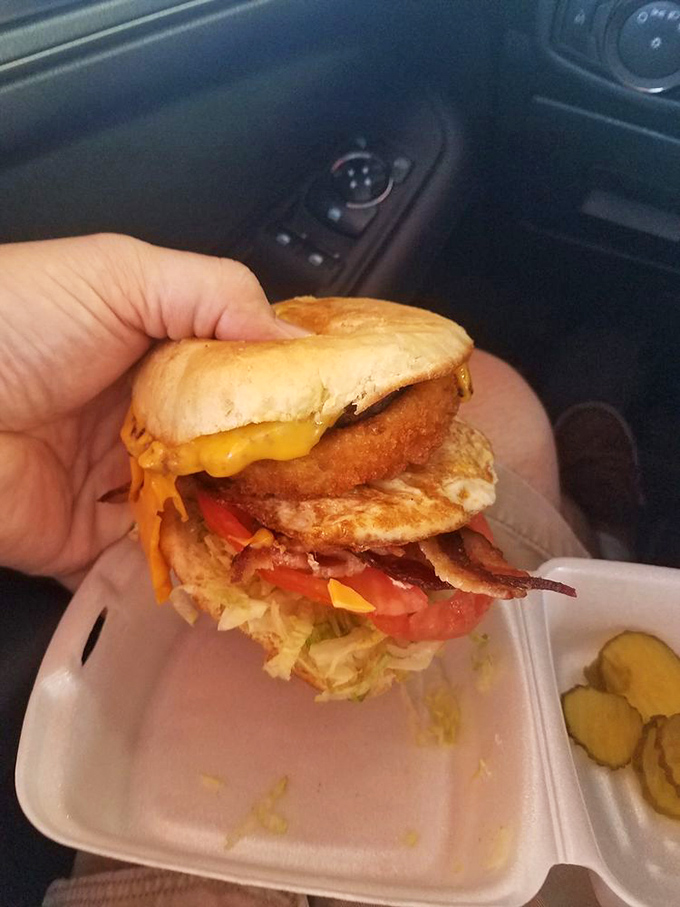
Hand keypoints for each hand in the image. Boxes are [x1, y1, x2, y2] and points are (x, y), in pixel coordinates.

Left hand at [0, 233, 299, 584]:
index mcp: (151, 352)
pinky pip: (148, 557)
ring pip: (193, 507)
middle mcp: (136, 418)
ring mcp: (112, 482)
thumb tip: (300, 342)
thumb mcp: (120, 275)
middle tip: (332, 482)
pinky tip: (236, 564)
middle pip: (220, 449)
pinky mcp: (85, 539)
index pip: (235, 375)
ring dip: (237, 519)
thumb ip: (215, 294)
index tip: (342, 412)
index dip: (284, 392)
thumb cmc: (14, 324)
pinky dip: (186, 565)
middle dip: (269, 466)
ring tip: (299, 530)